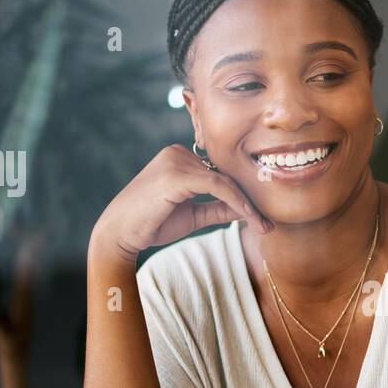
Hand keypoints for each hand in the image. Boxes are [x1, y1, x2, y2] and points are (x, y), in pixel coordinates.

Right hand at [90, 144, 272, 263]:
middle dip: (249, 200)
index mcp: (179, 158)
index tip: (262, 218)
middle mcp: (177, 153)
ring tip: (263, 226)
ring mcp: (175, 161)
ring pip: (225, 181)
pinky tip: (249, 218)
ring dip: (247, 205)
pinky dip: (236, 202)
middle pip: (226, 175)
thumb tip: (247, 210)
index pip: (220, 174)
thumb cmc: (151, 224)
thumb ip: (217, 209)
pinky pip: (217, 186)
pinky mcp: (176, 174)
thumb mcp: (192, 215)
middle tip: (268, 224)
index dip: (243, 195)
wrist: (119, 235)